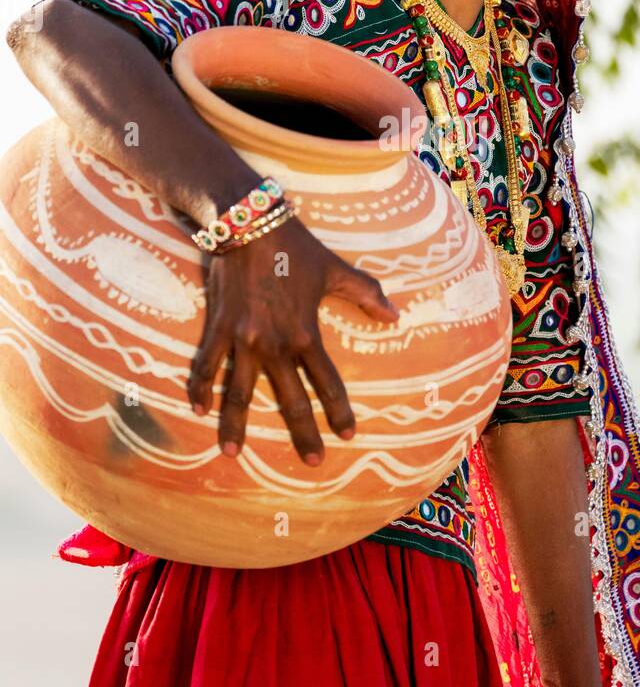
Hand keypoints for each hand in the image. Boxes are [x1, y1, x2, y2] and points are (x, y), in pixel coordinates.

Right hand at [187, 215, 397, 461]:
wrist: (249, 224)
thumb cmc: (296, 248)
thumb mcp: (335, 270)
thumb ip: (366, 294)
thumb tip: (394, 316)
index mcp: (305, 334)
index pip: (327, 383)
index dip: (339, 411)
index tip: (348, 435)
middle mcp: (274, 345)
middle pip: (288, 399)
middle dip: (301, 433)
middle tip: (312, 462)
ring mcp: (242, 339)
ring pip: (238, 392)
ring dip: (235, 425)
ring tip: (232, 452)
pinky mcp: (218, 327)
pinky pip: (205, 364)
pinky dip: (200, 387)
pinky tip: (199, 409)